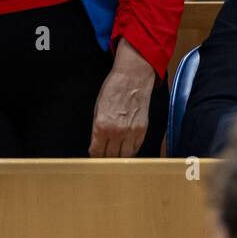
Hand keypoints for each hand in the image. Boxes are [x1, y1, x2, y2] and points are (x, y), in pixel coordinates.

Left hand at [89, 39, 154, 157]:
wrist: (133, 77)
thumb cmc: (113, 89)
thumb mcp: (98, 108)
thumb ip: (97, 128)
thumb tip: (97, 143)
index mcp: (101, 126)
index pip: (96, 151)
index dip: (94, 156)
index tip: (94, 156)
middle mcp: (116, 132)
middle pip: (110, 157)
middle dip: (105, 159)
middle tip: (103, 159)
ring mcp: (131, 132)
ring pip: (124, 157)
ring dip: (119, 159)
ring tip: (115, 158)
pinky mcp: (142, 130)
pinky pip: (136, 148)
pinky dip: (130, 152)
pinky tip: (126, 151)